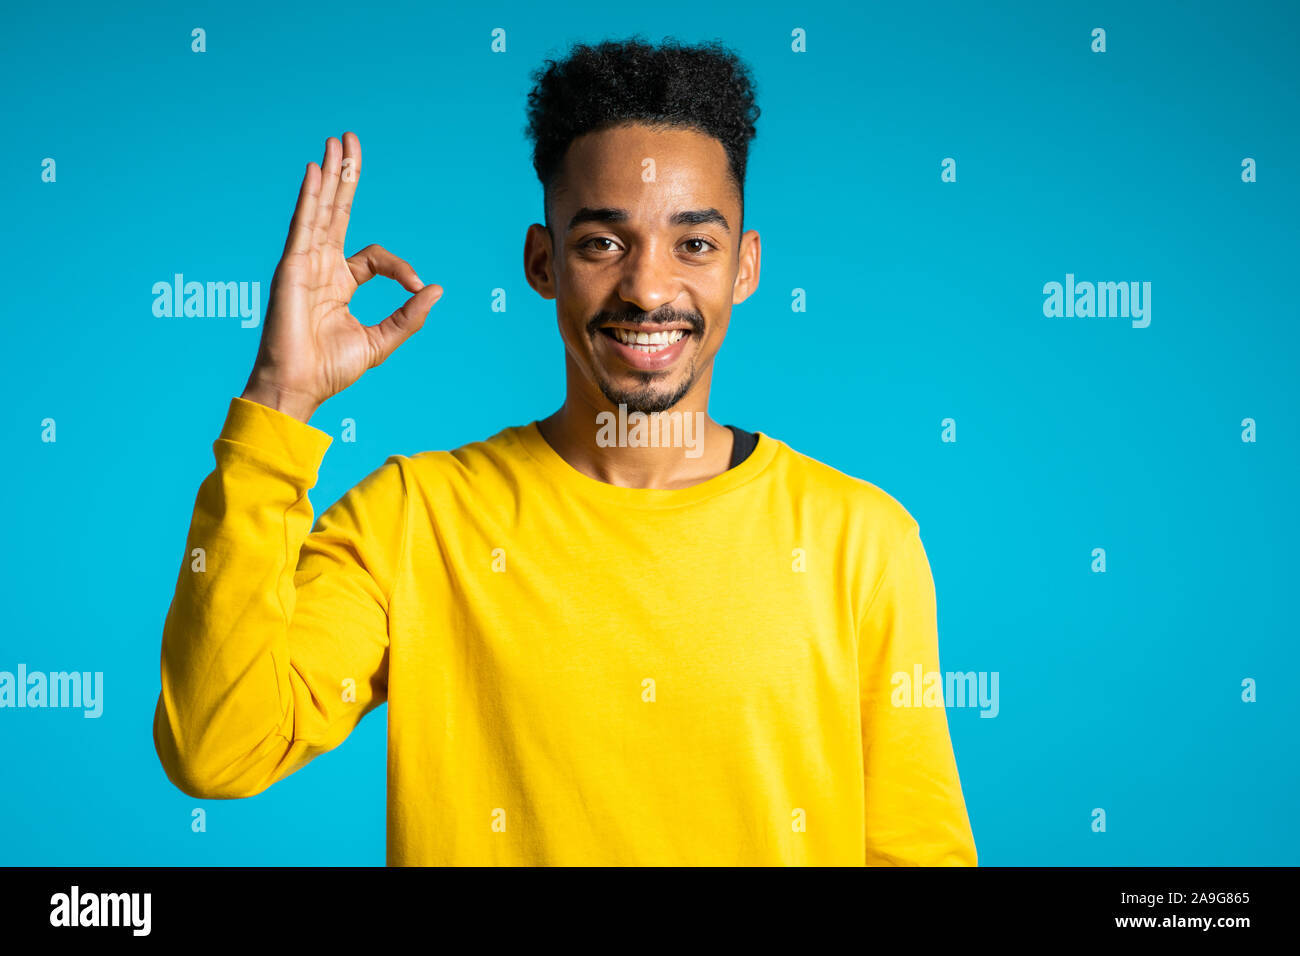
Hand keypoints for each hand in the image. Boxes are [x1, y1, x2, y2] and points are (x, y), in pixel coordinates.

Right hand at [241, 132, 442, 422]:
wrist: (300, 385)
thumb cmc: (331, 369)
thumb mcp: (381, 341)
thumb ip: (409, 316)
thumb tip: (437, 288)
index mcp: (340, 282)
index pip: (374, 257)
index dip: (400, 266)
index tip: (417, 285)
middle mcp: (321, 267)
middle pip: (337, 212)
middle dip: (346, 177)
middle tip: (350, 140)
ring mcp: (304, 263)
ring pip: (320, 211)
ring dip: (329, 175)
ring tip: (336, 142)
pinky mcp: (291, 267)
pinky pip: (303, 225)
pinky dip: (310, 197)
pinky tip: (316, 171)